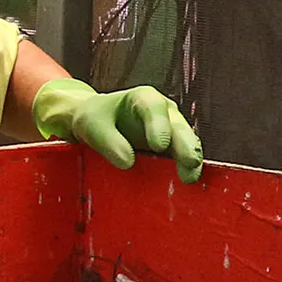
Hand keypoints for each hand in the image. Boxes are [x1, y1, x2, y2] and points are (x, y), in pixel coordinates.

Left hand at [33, 79, 203, 182]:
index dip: (159, 125)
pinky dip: (184, 170)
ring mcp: (171, 131)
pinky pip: (181, 159)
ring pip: (187, 143)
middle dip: (186, 145)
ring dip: (190, 160)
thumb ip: (108, 140)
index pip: (154, 108)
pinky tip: (185, 182)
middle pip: (178, 127)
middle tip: (190, 163)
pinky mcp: (172, 149)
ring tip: (190, 178)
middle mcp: (164, 113)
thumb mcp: (92, 125)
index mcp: (144, 99)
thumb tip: (128, 162)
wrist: (97, 123)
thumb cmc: (96, 119)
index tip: (159, 146)